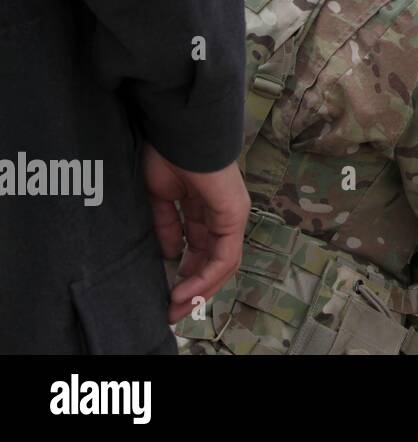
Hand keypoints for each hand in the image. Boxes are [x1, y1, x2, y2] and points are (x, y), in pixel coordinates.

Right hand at [142, 144, 249, 323]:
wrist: (175, 131)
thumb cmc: (165, 154)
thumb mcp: (159, 197)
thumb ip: (167, 226)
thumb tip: (172, 253)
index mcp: (203, 205)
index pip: (200, 247)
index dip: (183, 272)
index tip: (164, 294)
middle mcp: (221, 211)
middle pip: (213, 259)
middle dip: (192, 287)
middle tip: (171, 310)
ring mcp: (232, 213)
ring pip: (223, 262)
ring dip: (200, 288)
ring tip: (176, 307)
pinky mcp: (235, 214)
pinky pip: (226, 254)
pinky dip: (207, 276)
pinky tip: (187, 290)